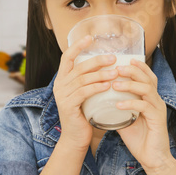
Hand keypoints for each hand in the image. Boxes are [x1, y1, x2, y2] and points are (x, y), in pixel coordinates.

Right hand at [52, 35, 119, 152]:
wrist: (76, 137)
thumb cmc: (85, 113)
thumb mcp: (86, 93)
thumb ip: (91, 80)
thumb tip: (110, 64)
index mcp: (63, 79)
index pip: (67, 57)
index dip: (77, 46)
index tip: (90, 37)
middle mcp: (60, 85)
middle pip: (79, 67)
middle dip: (97, 60)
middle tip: (114, 58)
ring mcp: (62, 95)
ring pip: (82, 79)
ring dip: (101, 74)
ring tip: (116, 72)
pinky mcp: (67, 106)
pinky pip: (83, 93)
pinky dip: (96, 87)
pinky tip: (107, 86)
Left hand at [112, 58, 173, 173]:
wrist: (152, 158)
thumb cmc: (139, 139)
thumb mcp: (126, 120)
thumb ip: (117, 109)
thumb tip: (99, 101)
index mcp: (151, 99)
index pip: (148, 77)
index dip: (138, 67)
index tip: (125, 59)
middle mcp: (157, 101)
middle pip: (148, 78)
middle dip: (133, 70)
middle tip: (117, 67)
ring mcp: (158, 109)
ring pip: (147, 89)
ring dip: (130, 84)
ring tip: (115, 84)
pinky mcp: (157, 120)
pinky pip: (144, 106)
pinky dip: (131, 103)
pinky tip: (118, 104)